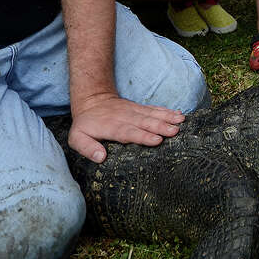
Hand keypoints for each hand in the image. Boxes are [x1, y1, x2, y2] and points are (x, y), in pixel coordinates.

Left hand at [68, 92, 184, 162]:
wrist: (92, 100)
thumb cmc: (85, 124)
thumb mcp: (77, 138)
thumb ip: (87, 148)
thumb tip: (101, 158)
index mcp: (112, 127)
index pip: (129, 132)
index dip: (143, 136)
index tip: (157, 139)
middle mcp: (126, 118)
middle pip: (145, 123)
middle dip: (161, 127)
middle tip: (175, 131)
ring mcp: (134, 112)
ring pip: (152, 115)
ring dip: (167, 118)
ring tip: (181, 121)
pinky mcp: (140, 109)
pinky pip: (155, 109)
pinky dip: (167, 111)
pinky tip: (179, 114)